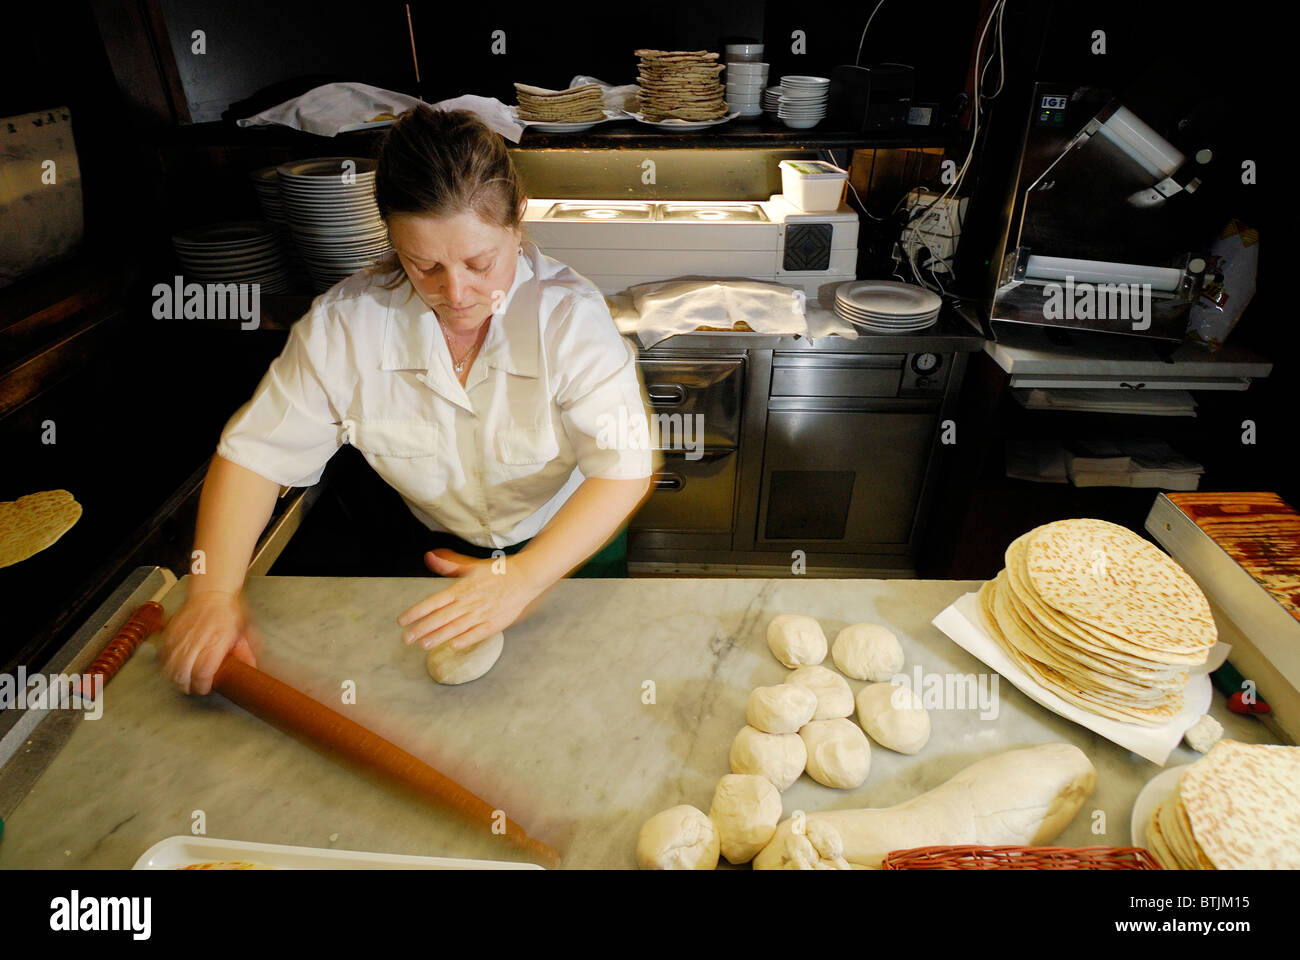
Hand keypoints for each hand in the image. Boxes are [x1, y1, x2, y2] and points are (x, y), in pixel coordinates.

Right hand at [157, 590, 259, 694]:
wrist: (212, 591)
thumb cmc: (228, 611)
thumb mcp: (244, 632)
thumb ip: (246, 652)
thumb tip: (250, 668)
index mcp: (217, 641)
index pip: (203, 673)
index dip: (202, 686)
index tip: (206, 688)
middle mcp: (197, 640)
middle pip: (183, 673)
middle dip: (187, 685)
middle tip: (193, 687)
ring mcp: (181, 636)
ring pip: (170, 666)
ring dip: (175, 677)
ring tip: (183, 679)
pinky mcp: (170, 632)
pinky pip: (162, 654)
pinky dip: (166, 663)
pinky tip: (174, 665)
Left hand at [396, 548, 545, 652]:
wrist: (525, 577)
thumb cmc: (497, 573)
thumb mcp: (471, 566)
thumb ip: (450, 564)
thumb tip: (431, 557)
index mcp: (461, 588)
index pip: (433, 602)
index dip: (417, 611)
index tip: (402, 620)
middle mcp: (469, 602)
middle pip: (441, 617)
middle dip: (422, 628)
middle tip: (406, 638)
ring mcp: (482, 613)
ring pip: (456, 627)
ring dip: (438, 636)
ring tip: (423, 645)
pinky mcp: (494, 623)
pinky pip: (478, 633)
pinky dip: (466, 639)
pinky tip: (453, 646)